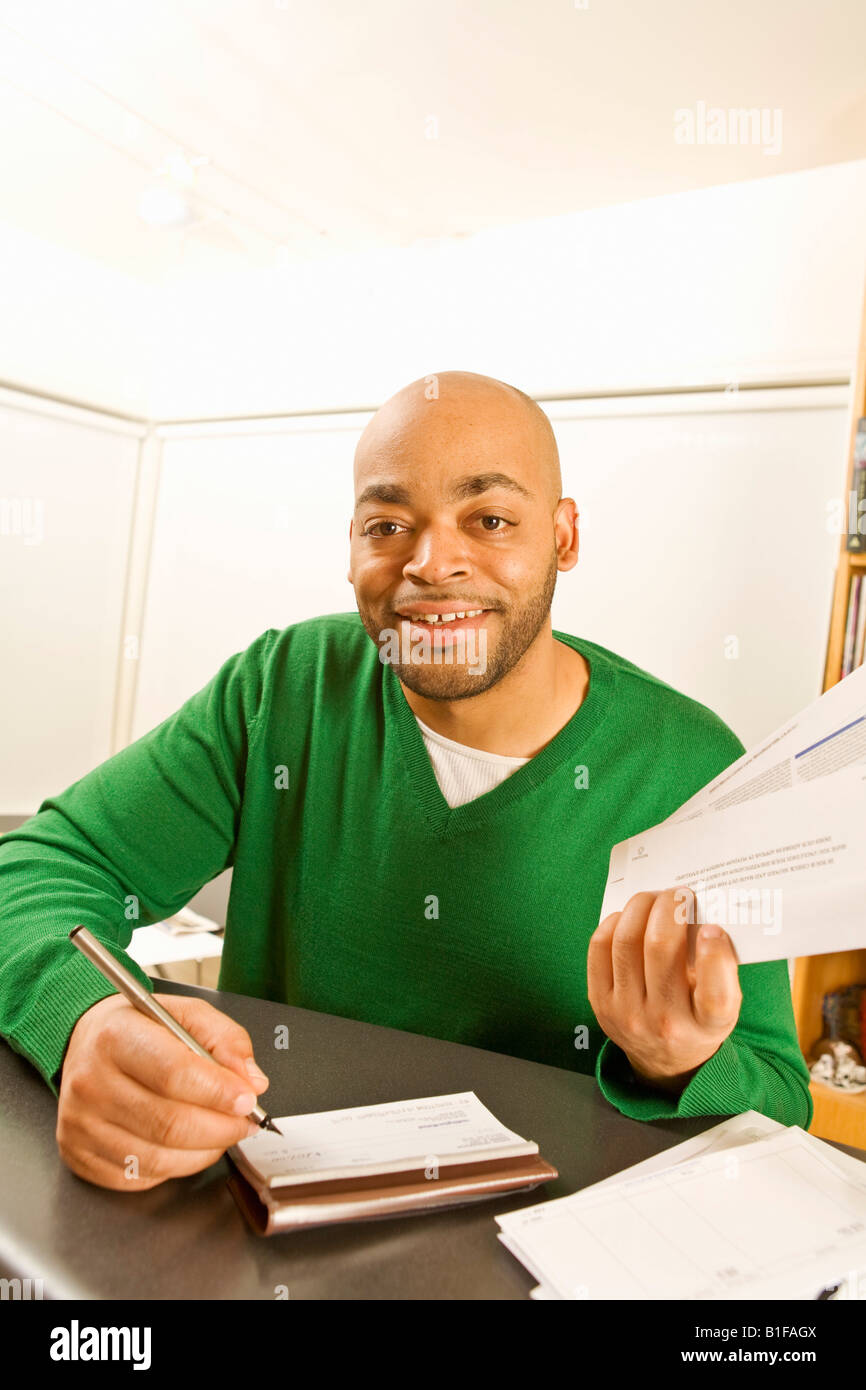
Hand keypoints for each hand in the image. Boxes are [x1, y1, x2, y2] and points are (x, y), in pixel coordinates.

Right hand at [56, 993, 269, 1190]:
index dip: (219, 1092)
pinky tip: (190, 1146)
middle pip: (169, 1124)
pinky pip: (143, 1177)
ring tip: (223, 1132)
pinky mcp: (81, 1156)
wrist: (85, 1044)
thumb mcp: (187, 1014)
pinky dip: (178, 1167)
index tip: (248, 1099)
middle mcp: (91, 1083)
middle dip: (222, 1128)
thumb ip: (226, 1040)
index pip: (174, 1074)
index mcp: (116, 1037)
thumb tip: (252, 1080)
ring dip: (206, 1151)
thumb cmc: (140, 1029)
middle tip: (246, 1121)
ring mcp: (82, 1125)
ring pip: (159, 1158)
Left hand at [587, 887, 741, 1092]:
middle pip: (660, 949)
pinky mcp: (600, 1002)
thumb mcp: (726, 1004)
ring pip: (626, 940)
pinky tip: (631, 917)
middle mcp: (666, 1022)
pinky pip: (600, 946)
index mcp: (708, 1025)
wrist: (665, 1060)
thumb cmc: (699, 1019)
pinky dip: (616, 921)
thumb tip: (702, 911)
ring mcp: (628, 1013)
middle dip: (670, 907)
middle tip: (679, 894)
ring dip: (641, 906)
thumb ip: (721, 966)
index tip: (712, 927)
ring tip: (655, 899)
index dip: (714, 954)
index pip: (715, 995)